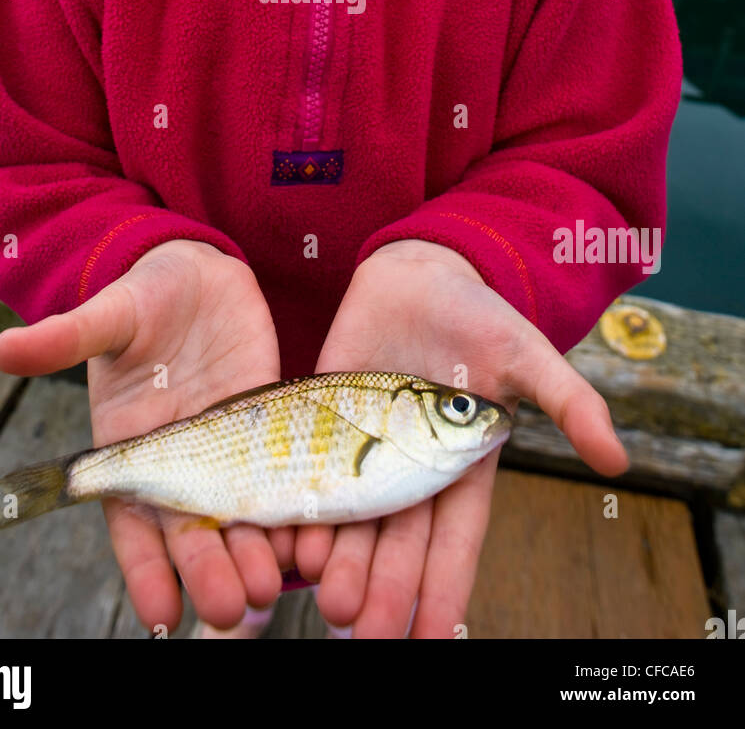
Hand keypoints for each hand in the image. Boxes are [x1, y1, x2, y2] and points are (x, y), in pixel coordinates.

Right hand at [0, 239, 293, 632]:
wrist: (200, 268)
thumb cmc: (144, 294)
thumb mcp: (110, 315)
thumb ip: (67, 337)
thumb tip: (3, 348)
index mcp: (131, 450)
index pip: (134, 525)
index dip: (146, 570)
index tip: (161, 614)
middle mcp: (182, 463)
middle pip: (194, 533)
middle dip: (210, 572)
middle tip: (233, 609)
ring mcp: (231, 448)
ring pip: (241, 516)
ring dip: (255, 555)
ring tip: (273, 587)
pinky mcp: (273, 425)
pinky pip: (285, 475)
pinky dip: (295, 509)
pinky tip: (312, 539)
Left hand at [294, 239, 627, 638]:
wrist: (415, 273)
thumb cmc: (480, 316)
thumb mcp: (528, 357)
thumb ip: (570, 404)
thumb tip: (618, 461)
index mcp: (461, 469)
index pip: (454, 544)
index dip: (444, 591)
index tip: (432, 637)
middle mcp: (410, 472)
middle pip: (398, 547)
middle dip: (386, 592)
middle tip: (366, 635)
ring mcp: (363, 452)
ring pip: (355, 525)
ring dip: (344, 566)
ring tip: (332, 605)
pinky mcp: (323, 425)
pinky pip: (311, 478)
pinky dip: (303, 512)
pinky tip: (293, 544)